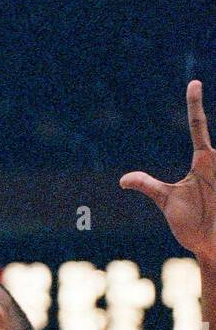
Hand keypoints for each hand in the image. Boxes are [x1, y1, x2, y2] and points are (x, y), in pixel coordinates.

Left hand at [121, 82, 215, 264]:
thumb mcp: (167, 202)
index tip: (193, 82)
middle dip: (203, 123)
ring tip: (210, 180)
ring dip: (215, 170)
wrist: (211, 247)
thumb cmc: (191, 224)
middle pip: (214, 135)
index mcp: (203, 161)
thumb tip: (122, 180)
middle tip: (197, 98)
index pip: (198, 126)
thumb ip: (148, 186)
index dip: (195, 104)